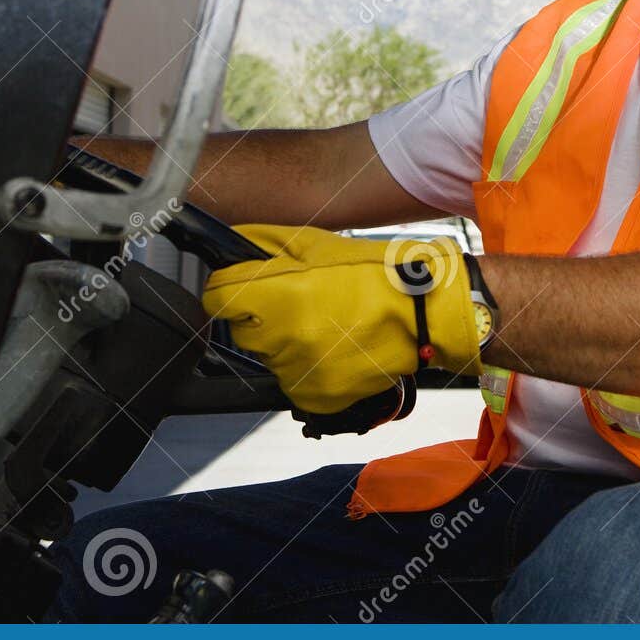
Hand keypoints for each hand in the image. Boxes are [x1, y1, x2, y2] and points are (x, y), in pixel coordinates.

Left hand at [201, 225, 483, 414]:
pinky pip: (293, 383)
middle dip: (261, 317)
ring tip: (325, 326)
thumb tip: (229, 247)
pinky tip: (333, 349)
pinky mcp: (316, 397)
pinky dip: (307, 370)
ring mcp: (299, 372)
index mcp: (279, 294)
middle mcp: (283, 338)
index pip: (217, 298)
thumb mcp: (317, 243)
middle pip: (241, 331)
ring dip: (286, 344)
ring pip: (269, 358)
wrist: (423, 316)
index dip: (229, 288)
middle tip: (298, 304)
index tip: (243, 288)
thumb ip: (264, 242)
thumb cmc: (374, 276)